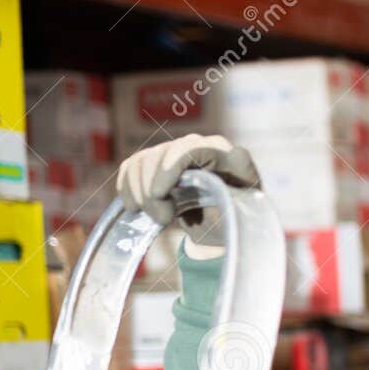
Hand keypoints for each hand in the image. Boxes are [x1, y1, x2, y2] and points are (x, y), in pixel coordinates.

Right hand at [115, 134, 260, 256]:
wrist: (223, 224)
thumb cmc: (236, 219)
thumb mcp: (240, 214)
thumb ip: (232, 195)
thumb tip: (232, 165)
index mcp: (226, 156)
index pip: (192, 149)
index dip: (170, 167)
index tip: (158, 193)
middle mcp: (200, 145)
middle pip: (161, 155)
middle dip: (153, 190)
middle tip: (162, 219)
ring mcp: (177, 150)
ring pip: (142, 161)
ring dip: (141, 193)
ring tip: (157, 218)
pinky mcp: (158, 161)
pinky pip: (132, 167)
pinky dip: (128, 188)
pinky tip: (136, 207)